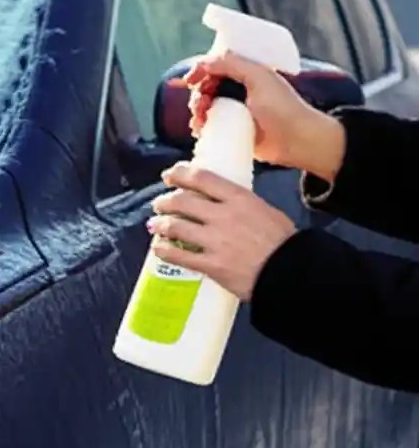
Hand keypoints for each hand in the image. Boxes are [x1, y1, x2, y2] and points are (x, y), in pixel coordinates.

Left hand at [147, 162, 295, 300]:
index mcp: (239, 198)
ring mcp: (215, 241)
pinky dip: (164, 250)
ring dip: (160, 224)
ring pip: (176, 227)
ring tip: (155, 225)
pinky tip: (158, 248)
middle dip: (165, 202)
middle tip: (159, 204)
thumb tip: (221, 200)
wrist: (293, 273)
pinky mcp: (211, 264)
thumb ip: (241, 204)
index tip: (169, 176)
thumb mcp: (266, 211)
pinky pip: (179, 255)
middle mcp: (223, 216)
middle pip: (182, 201)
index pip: (202, 178)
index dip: (180, 174)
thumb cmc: (284, 242)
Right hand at [184, 51, 345, 181]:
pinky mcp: (234, 130)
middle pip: (206, 86)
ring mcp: (236, 111)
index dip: (200, 70)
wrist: (298, 141)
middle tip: (199, 107)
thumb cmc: (282, 107)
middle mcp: (240, 90)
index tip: (190, 81)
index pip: (215, 66)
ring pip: (205, 106)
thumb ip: (232, 63)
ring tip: (199, 122)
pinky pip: (210, 125)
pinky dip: (201, 126)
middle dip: (197, 94)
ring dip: (197, 112)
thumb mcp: (258, 77)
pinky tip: (200, 131)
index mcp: (247, 73)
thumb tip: (203, 62)